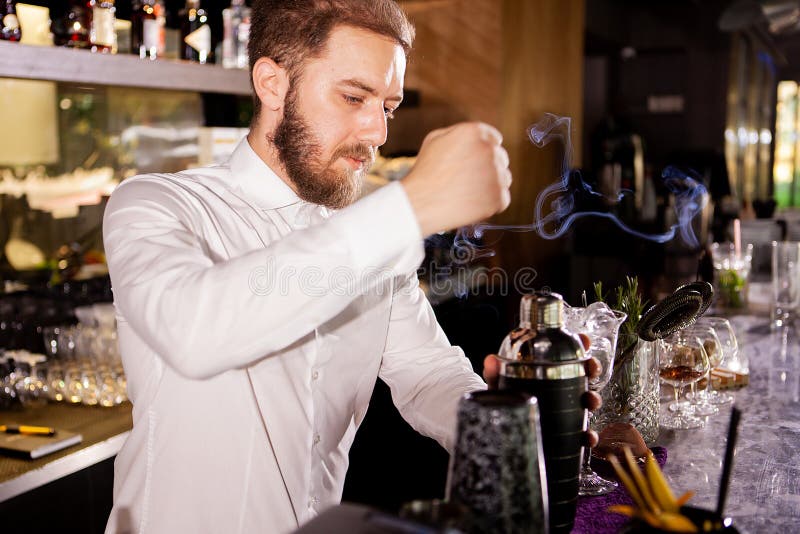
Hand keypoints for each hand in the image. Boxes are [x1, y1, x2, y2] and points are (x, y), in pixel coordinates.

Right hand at [401, 122, 511, 235]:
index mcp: (475, 132)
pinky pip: (502, 199)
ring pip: (504, 178)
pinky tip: (470, 203)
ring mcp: (496, 175)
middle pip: (501, 158)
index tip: (475, 162)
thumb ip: (460, 133)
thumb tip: (478, 136)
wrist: (419, 203)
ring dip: (491, 184)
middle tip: (467, 180)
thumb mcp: (434, 140)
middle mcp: (490, 150)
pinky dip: (490, 203)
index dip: (483, 151)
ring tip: (467, 192)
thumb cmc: (424, 172)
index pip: (494, 139)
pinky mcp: (498, 198)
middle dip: (488, 167)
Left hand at [482, 333, 601, 447]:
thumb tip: (492, 359)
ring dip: (594, 399)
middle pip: (584, 374)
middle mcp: (562, 389)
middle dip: (592, 369)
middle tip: (591, 368)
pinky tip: (588, 437)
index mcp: (549, 372)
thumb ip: (495, 373)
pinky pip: (583, 434)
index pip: (567, 354)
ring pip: (587, 402)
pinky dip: (590, 436)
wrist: (501, 428)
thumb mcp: (499, 385)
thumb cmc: (506, 399)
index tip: (584, 340)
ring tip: (590, 401)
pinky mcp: (567, 433)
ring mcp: (567, 410)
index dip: (580, 345)